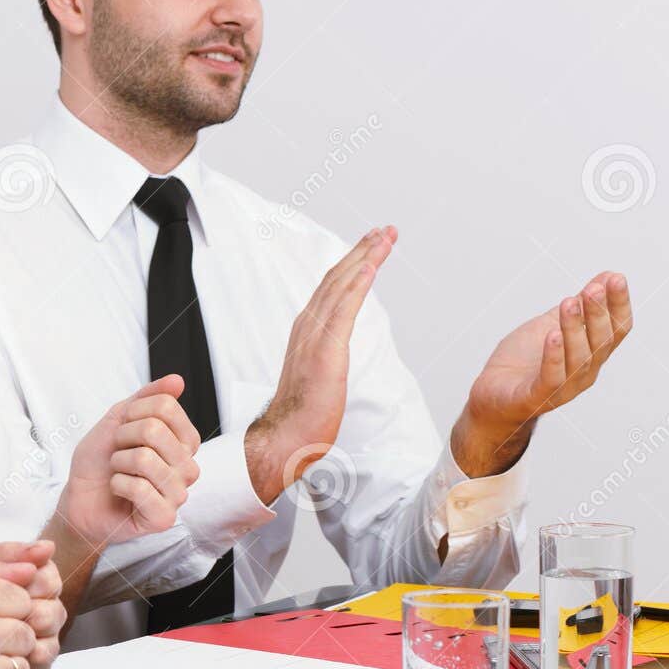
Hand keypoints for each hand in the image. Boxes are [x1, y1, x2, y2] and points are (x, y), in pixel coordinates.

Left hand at [57, 374, 201, 544]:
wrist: (79, 497)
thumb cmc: (100, 461)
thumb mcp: (118, 419)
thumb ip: (148, 397)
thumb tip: (177, 380)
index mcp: (184, 442)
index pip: (166, 407)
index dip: (133, 413)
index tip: (124, 429)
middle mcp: (187, 467)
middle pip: (154, 430)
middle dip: (122, 438)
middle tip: (118, 453)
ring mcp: (178, 494)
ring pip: (145, 459)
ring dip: (118, 463)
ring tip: (119, 472)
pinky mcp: (164, 518)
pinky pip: (140, 489)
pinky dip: (118, 485)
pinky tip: (120, 491)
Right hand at [244, 227, 394, 503]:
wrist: (284, 438)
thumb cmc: (301, 417)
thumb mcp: (318, 378)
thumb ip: (325, 359)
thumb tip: (335, 357)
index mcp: (307, 332)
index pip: (332, 289)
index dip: (352, 264)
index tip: (371, 246)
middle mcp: (307, 326)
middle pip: (337, 278)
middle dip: (362, 251)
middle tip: (384, 230)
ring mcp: (314, 336)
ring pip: (341, 286)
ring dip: (364, 258)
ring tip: (384, 237)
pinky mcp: (325, 350)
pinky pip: (343, 309)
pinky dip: (356, 284)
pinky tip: (370, 266)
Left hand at [453, 272, 632, 476]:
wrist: (492, 396)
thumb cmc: (523, 361)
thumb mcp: (550, 324)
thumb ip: (578, 305)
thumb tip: (605, 277)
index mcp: (591, 354)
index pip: (615, 329)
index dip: (618, 305)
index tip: (616, 278)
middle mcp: (584, 372)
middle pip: (600, 342)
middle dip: (598, 313)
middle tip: (593, 288)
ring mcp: (563, 388)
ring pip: (578, 358)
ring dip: (574, 328)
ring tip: (569, 303)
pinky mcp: (536, 398)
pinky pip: (551, 378)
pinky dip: (553, 356)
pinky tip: (551, 335)